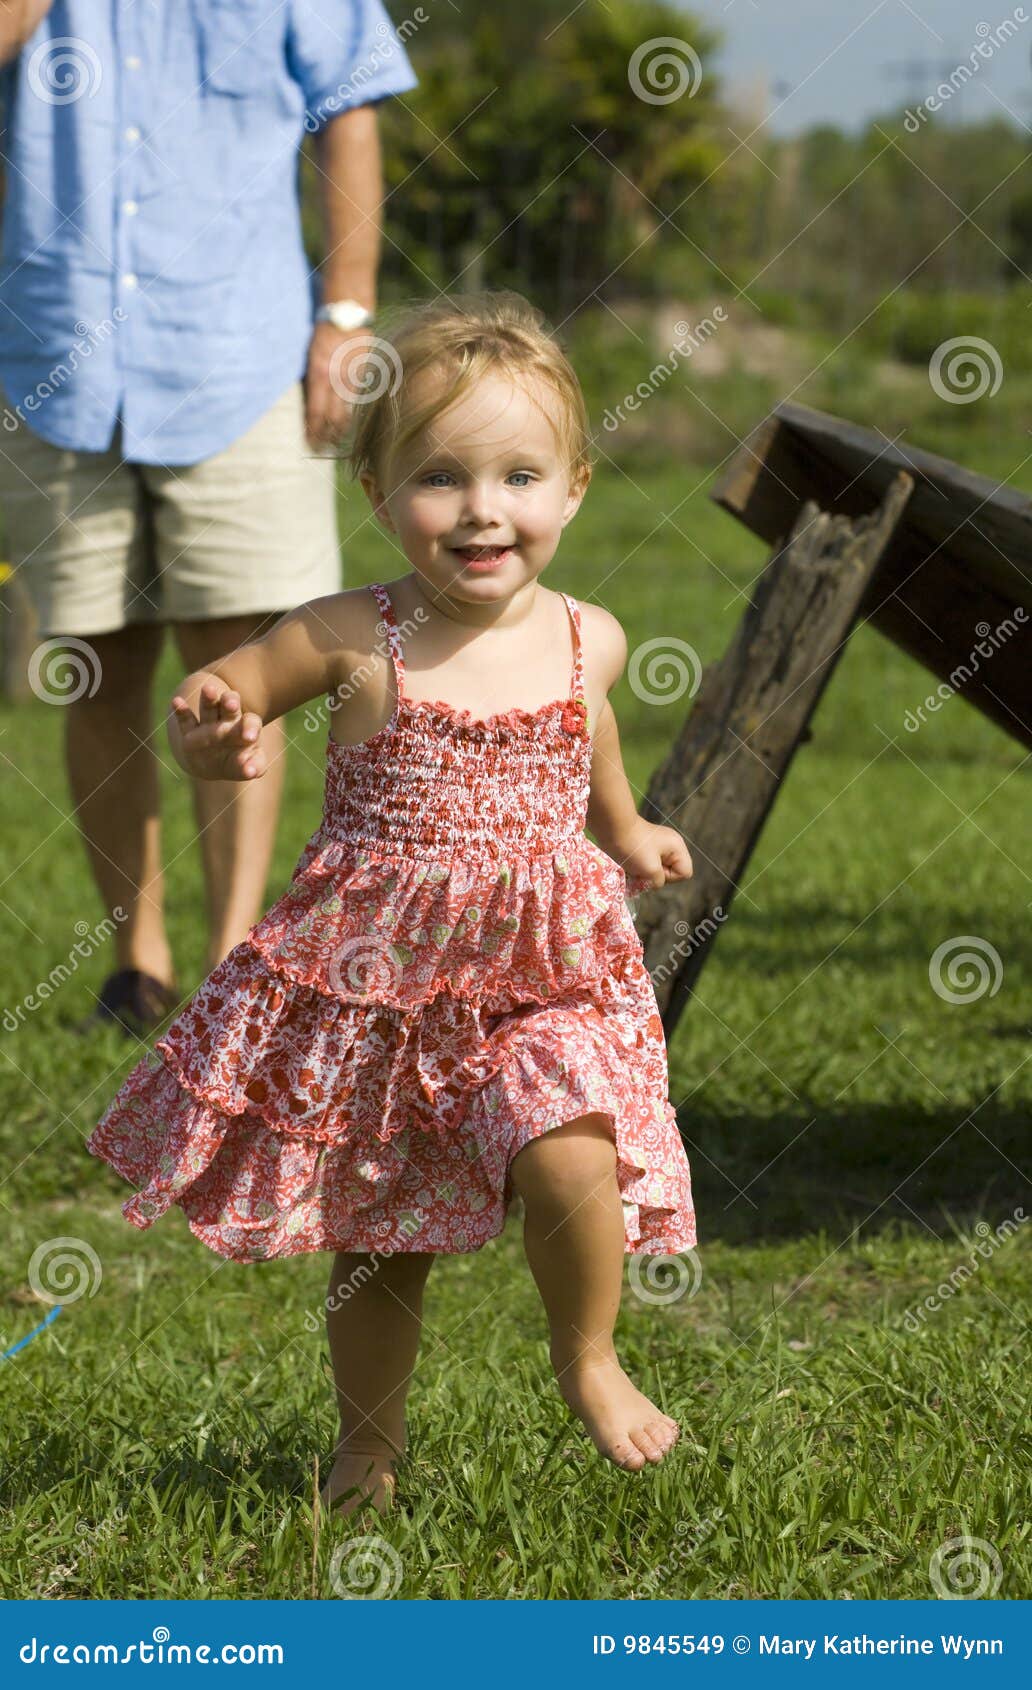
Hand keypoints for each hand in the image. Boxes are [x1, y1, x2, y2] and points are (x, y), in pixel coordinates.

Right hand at [170, 680, 267, 780]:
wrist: (215, 764)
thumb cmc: (239, 762)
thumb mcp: (249, 766)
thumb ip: (254, 766)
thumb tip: (251, 772)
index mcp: (244, 727)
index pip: (250, 722)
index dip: (250, 728)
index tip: (250, 738)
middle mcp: (226, 721)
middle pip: (230, 707)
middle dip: (231, 702)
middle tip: (231, 703)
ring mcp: (207, 724)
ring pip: (209, 708)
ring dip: (209, 699)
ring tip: (208, 689)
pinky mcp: (190, 732)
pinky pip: (186, 720)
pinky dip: (181, 710)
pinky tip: (176, 702)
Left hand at [303, 322, 372, 451]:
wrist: (348, 311)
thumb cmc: (324, 330)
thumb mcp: (311, 355)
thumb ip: (313, 380)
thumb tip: (312, 405)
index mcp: (319, 374)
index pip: (316, 412)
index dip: (313, 431)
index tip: (310, 445)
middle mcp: (337, 380)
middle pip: (333, 418)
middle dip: (327, 437)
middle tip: (322, 451)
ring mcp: (353, 379)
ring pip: (348, 412)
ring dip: (340, 430)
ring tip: (335, 443)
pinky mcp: (365, 376)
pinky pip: (357, 401)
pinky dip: (352, 414)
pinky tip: (349, 424)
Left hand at [609, 817, 692, 890]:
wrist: (611, 829)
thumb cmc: (634, 848)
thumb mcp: (651, 870)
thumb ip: (658, 881)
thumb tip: (653, 882)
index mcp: (677, 847)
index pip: (685, 873)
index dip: (670, 877)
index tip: (656, 869)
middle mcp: (670, 846)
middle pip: (671, 873)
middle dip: (656, 875)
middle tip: (643, 868)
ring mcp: (657, 847)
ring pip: (657, 872)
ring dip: (645, 874)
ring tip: (634, 866)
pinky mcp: (644, 849)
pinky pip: (646, 867)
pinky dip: (638, 869)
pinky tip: (629, 864)